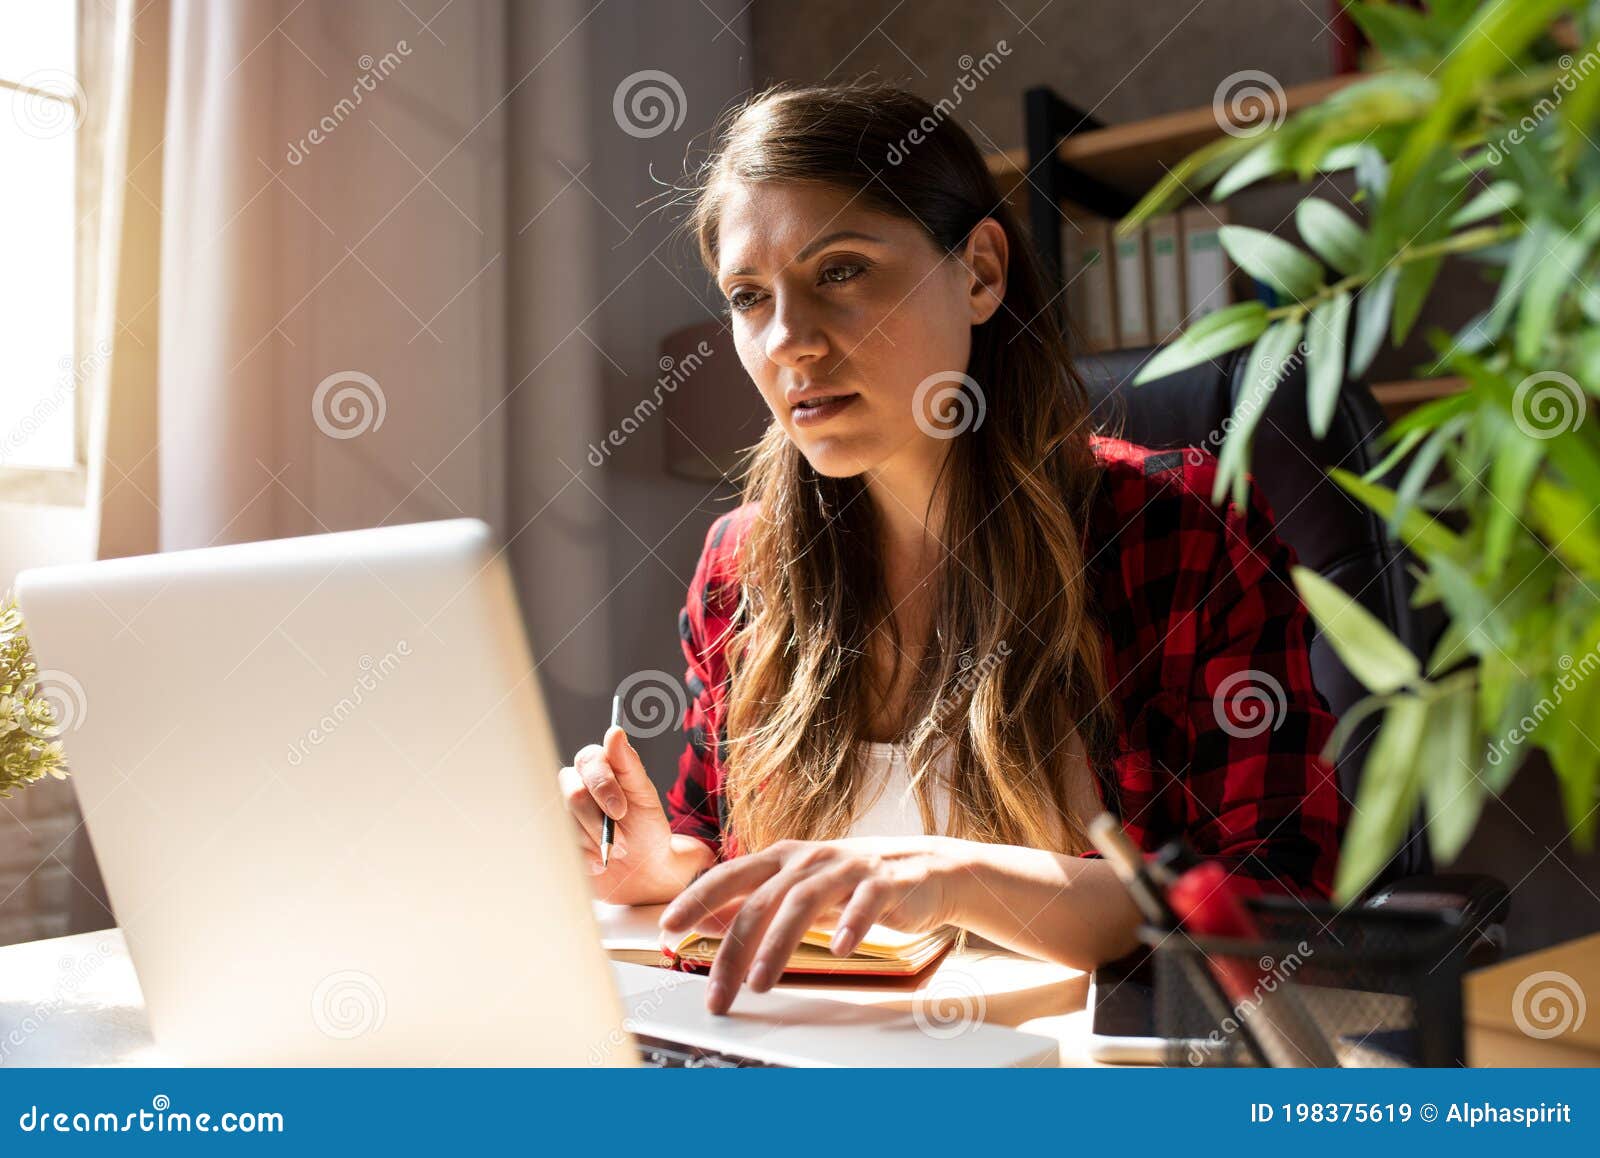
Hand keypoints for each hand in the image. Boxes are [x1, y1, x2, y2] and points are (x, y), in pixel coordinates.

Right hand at [559, 726, 686, 903]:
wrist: (642, 870)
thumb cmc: (646, 828)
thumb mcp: (645, 797)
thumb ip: (629, 765)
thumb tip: (614, 732)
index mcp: (599, 766)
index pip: (589, 760)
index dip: (604, 786)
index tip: (621, 810)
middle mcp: (576, 784)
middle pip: (574, 793)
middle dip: (600, 822)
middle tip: (623, 841)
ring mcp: (563, 812)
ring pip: (567, 823)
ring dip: (597, 842)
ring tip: (616, 851)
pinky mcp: (555, 837)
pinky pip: (561, 846)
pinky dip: (586, 858)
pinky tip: (600, 862)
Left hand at [657, 836, 960, 1013]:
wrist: (925, 870)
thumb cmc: (854, 882)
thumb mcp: (798, 889)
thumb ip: (753, 903)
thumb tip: (702, 920)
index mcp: (784, 859)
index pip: (730, 876)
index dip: (697, 899)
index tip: (667, 927)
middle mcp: (810, 859)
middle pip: (761, 900)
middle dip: (732, 949)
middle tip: (715, 992)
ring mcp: (847, 868)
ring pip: (804, 902)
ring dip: (777, 944)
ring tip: (759, 982)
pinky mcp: (884, 882)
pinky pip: (864, 901)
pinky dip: (850, 925)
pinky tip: (838, 951)